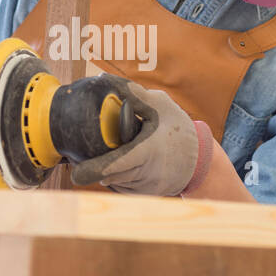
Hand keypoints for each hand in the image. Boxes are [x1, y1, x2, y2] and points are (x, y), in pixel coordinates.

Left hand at [69, 79, 198, 195]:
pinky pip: (122, 187)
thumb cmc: (178, 129)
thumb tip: (103, 79)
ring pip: (113, 181)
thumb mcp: (160, 104)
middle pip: (109, 173)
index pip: (116, 165)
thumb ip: (132, 93)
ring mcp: (145, 188)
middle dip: (93, 165)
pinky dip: (118, 176)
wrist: (199, 160)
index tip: (76, 174)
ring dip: (107, 169)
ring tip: (115, 153)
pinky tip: (126, 164)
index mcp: (148, 151)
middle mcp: (146, 174)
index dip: (94, 170)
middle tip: (81, 155)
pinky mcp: (144, 196)